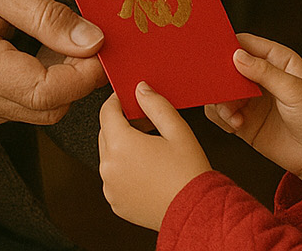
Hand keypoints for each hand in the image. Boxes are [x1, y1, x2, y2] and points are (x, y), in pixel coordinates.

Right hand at [0, 0, 105, 125]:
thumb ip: (44, 12)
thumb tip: (91, 40)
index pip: (45, 91)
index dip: (83, 73)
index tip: (102, 44)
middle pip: (50, 107)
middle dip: (78, 75)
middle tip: (82, 34)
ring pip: (42, 110)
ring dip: (62, 79)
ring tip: (54, 38)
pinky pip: (27, 107)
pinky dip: (42, 83)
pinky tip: (36, 51)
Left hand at [97, 84, 210, 230]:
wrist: (195, 212)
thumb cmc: (189, 173)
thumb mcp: (177, 130)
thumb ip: (155, 105)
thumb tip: (140, 89)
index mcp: (121, 145)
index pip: (106, 112)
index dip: (116, 100)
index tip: (127, 97)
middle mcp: (109, 167)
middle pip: (106, 133)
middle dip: (122, 124)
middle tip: (146, 122)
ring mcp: (110, 187)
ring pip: (109, 156)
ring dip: (123, 147)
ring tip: (150, 148)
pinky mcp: (115, 202)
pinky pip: (114, 178)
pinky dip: (124, 170)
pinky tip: (147, 169)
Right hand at [206, 33, 301, 187]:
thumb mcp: (294, 90)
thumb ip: (265, 73)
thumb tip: (236, 56)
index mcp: (277, 59)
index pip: (245, 43)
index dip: (227, 45)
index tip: (212, 55)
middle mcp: (260, 76)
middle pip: (227, 66)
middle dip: (219, 77)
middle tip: (219, 91)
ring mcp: (250, 98)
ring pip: (220, 90)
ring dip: (220, 102)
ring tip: (234, 117)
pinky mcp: (243, 119)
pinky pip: (220, 112)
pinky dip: (220, 117)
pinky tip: (236, 126)